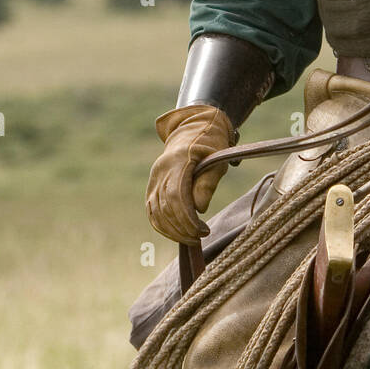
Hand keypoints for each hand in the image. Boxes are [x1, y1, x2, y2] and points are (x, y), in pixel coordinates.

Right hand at [145, 104, 232, 244]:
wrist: (193, 130)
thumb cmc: (210, 145)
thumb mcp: (217, 160)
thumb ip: (207, 183)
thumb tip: (199, 209)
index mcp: (177, 160)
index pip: (176, 196)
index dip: (187, 218)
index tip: (202, 230)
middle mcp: (160, 170)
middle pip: (165, 207)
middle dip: (182, 228)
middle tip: (200, 237)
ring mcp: (153, 178)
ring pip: (156, 211)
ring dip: (172, 230)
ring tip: (191, 239)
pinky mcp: (152, 186)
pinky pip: (152, 211)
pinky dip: (162, 226)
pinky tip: (177, 234)